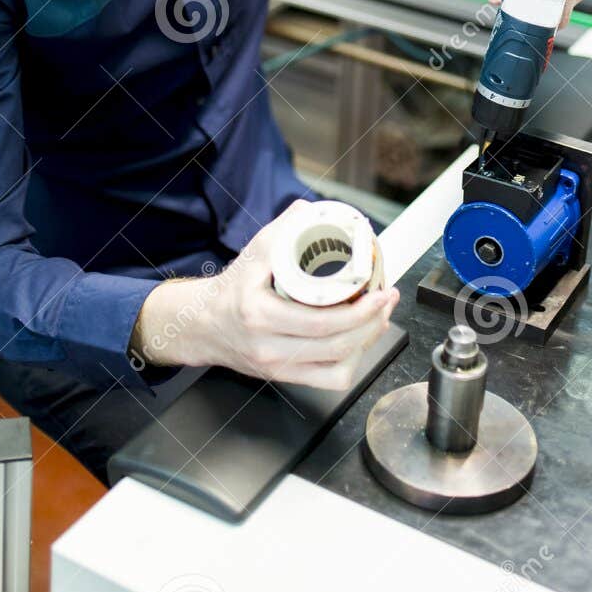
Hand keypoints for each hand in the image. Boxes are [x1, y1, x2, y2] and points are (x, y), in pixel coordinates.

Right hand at [132, 202, 398, 389]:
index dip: (360, 311)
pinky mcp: (284, 377)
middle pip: (336, 345)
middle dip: (373, 323)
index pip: (321, 321)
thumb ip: (284, 228)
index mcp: (259, 313)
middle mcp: (268, 346)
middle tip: (387, 300)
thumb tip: (312, 211)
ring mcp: (277, 366)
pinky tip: (359, 342)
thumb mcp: (253, 251)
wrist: (204, 323)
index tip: (379, 291)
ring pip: (337, 366)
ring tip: (379, 318)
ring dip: (367, 343)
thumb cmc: (232, 287)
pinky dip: (352, 362)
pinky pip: (329, 380)